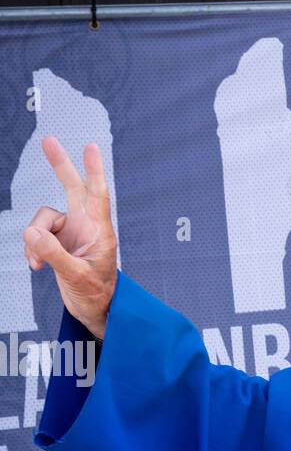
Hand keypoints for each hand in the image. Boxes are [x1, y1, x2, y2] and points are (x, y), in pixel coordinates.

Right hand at [22, 137, 117, 340]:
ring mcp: (70, 233)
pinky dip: (32, 249)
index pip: (98, 195)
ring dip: (34, 239)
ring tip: (37, 262)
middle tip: (49, 140)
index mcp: (99, 231)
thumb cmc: (96, 294)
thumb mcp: (75, 276)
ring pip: (43, 219)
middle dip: (60, 165)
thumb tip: (30, 232)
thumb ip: (53, 254)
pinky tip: (36, 265)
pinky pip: (36, 235)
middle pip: (72, 188)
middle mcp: (85, 226)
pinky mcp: (57, 242)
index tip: (90, 147)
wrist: (93, 310)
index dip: (94, 170)